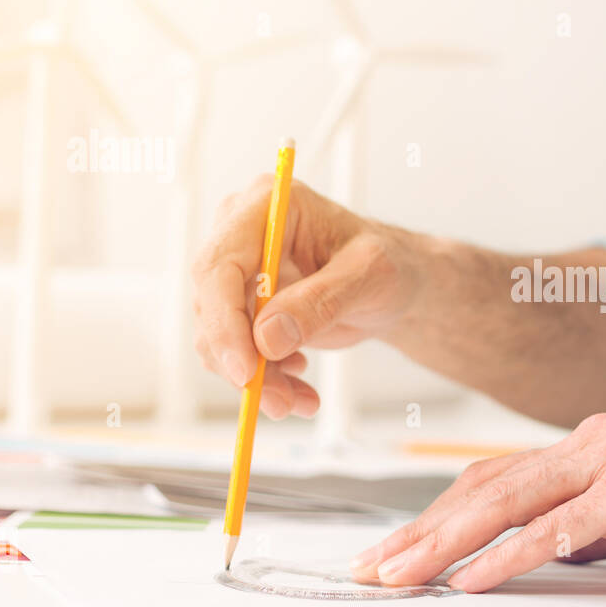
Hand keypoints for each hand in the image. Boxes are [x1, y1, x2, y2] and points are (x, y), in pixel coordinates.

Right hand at [191, 175, 428, 418]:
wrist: (394, 285)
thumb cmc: (389, 265)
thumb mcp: (370, 277)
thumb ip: (321, 302)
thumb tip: (266, 338)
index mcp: (268, 205)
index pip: (221, 264)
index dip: (225, 320)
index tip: (246, 369)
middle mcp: (241, 233)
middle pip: (211, 304)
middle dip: (241, 361)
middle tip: (278, 401)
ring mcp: (238, 271)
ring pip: (217, 337)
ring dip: (256, 379)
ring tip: (301, 400)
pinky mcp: (241, 306)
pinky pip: (233, 352)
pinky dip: (263, 381)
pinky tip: (299, 389)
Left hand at [348, 413, 605, 591]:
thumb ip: (590, 519)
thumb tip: (541, 549)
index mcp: (591, 442)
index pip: (494, 476)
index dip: (438, 511)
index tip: (399, 544)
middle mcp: (592, 442)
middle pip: (483, 485)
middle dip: (420, 529)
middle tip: (373, 564)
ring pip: (506, 503)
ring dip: (444, 542)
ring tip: (400, 572)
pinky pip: (557, 531)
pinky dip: (506, 556)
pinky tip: (470, 579)